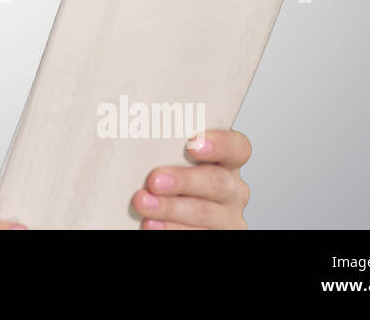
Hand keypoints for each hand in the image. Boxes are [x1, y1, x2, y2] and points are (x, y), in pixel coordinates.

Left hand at [132, 128, 251, 228]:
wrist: (167, 214)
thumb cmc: (166, 182)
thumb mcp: (172, 163)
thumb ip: (167, 151)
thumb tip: (132, 135)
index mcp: (225, 163)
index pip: (237, 148)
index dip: (220, 144)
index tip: (193, 144)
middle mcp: (232, 189)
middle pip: (218, 181)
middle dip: (184, 180)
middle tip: (155, 179)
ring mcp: (227, 217)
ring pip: (205, 212)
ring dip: (171, 208)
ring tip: (143, 203)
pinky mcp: (217, 235)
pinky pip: (198, 233)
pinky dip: (171, 229)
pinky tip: (150, 224)